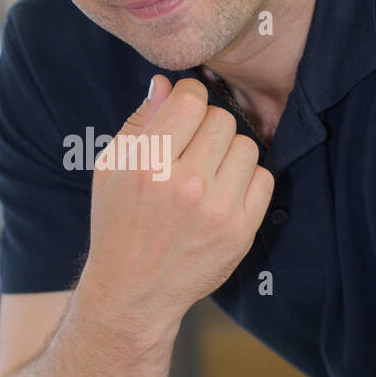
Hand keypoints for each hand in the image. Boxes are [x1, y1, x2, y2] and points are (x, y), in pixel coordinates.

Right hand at [76, 75, 273, 348]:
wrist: (134, 292)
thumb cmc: (118, 225)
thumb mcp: (111, 169)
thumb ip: (140, 122)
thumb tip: (166, 84)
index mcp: (147, 166)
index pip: (191, 100)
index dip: (188, 97)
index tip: (184, 111)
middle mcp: (185, 186)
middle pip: (222, 119)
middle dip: (208, 126)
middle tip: (192, 146)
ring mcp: (217, 210)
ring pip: (247, 145)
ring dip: (229, 152)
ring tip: (207, 171)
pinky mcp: (241, 231)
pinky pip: (264, 178)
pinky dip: (246, 180)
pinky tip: (223, 192)